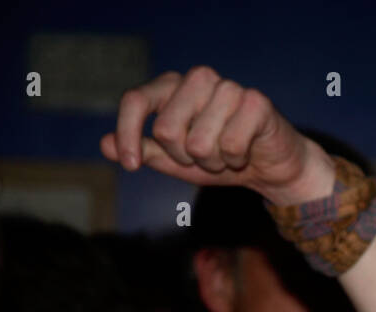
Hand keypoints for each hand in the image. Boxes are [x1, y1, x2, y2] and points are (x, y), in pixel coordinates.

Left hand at [100, 66, 333, 204]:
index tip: (130, 165)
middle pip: (167, 130)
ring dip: (213, 163)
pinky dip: (236, 161)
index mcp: (174, 87)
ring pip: (199, 143)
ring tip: (226, 157)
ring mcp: (228, 88)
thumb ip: (145, 151)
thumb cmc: (222, 160)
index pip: (136, 99)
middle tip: (204, 159)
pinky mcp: (255, 102)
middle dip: (185, 159)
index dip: (128, 133)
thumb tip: (105, 145)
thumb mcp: (177, 161)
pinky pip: (230, 145)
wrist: (271, 167)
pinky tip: (245, 153)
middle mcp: (198, 79)